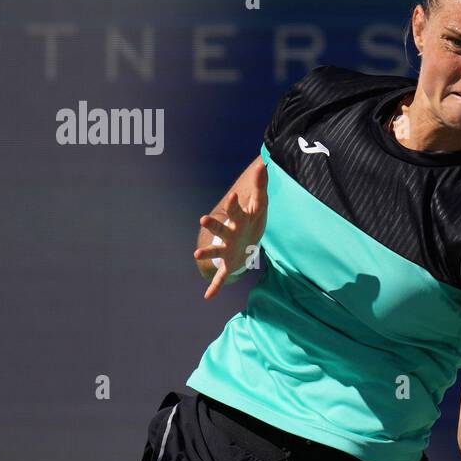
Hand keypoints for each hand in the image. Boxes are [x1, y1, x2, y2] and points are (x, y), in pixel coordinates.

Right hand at [194, 165, 267, 300]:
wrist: (247, 242)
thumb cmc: (252, 220)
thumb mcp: (260, 204)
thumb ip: (261, 186)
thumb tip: (264, 164)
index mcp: (238, 220)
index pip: (236, 210)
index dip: (235, 205)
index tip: (233, 197)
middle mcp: (229, 235)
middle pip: (220, 229)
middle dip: (212, 225)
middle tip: (202, 220)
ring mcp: (227, 250)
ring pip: (215, 250)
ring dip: (207, 252)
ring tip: (197, 253)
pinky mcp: (229, 265)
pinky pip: (221, 277)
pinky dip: (215, 287)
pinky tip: (207, 297)